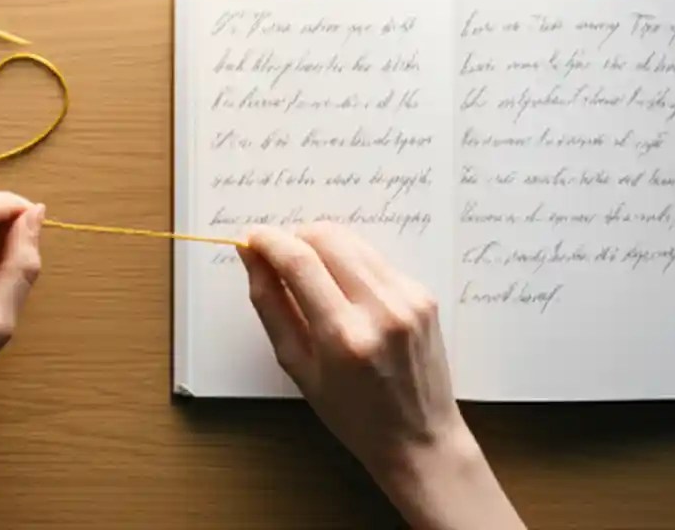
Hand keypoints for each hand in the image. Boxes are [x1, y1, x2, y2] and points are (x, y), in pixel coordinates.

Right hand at [240, 223, 522, 529]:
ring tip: (309, 273)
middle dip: (295, 236)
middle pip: (327, 238)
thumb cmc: (350, 414)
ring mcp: (408, 298)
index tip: (252, 237)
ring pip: (353, 241)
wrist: (419, 438)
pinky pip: (375, 259)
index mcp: (343, 336)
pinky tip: (344, 290)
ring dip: (321, 245)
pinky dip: (349, 262)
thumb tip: (250, 255)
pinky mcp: (424, 293)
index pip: (299, 262)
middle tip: (278, 256)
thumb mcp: (297, 366)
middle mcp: (380, 309)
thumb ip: (270, 305)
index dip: (269, 240)